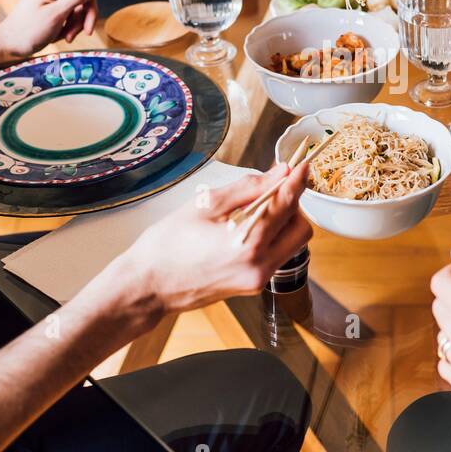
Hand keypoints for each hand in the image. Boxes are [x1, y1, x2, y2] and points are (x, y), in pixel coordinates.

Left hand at [0, 0, 103, 61]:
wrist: (8, 44)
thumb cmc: (27, 31)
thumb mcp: (57, 14)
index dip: (89, 12)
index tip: (87, 29)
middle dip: (79, 20)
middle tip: (72, 35)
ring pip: (76, 7)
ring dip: (73, 24)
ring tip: (64, 35)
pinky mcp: (48, 0)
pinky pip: (67, 10)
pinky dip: (67, 24)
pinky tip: (59, 32)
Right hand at [90, 163, 312, 327]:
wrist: (148, 287)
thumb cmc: (167, 246)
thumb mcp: (206, 206)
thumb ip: (247, 188)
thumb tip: (278, 173)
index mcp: (247, 244)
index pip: (287, 205)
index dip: (297, 181)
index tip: (302, 165)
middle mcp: (259, 266)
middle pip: (300, 228)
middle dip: (292, 205)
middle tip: (272, 188)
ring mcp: (257, 280)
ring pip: (292, 244)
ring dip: (285, 222)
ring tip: (256, 207)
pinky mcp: (252, 286)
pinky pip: (277, 256)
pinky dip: (272, 237)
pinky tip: (248, 226)